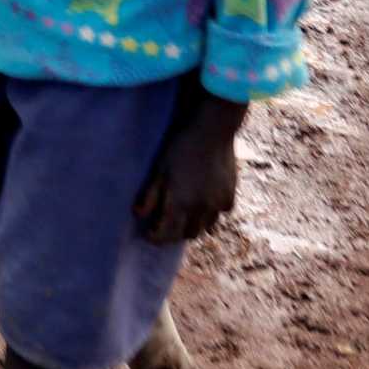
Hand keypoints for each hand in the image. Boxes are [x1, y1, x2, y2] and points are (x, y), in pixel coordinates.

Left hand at [135, 93, 245, 243]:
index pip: (165, 233)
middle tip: (167, 226)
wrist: (211, 130)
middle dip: (175, 234)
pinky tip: (206, 204)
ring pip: (206, 227)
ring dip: (195, 225)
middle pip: (187, 234)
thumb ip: (149, 195)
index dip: (155, 237)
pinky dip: (212, 213)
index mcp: (179, 204)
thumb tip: (139, 214)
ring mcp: (217, 204)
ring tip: (186, 217)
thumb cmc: (179, 147)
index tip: (149, 234)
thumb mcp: (159, 169)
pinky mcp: (229, 196)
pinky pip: (221, 213)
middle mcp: (199, 209)